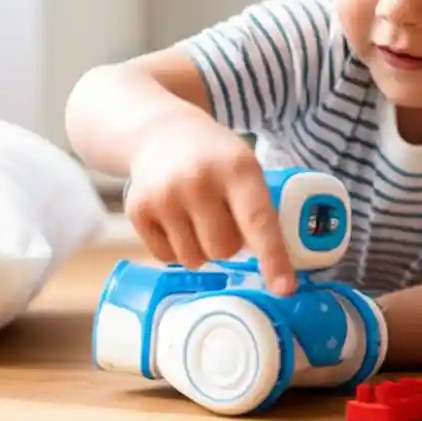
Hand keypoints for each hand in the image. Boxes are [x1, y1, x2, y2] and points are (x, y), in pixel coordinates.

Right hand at [125, 117, 295, 295]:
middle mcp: (198, 181)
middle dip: (227, 243)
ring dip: (200, 247)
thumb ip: (258, 210)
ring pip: (194, 259)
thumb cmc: (214, 158)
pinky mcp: (138, 210)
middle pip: (223, 250)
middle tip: (221, 216)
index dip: (273, 257)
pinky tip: (174, 217)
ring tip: (195, 215)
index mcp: (237, 168)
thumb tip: (271, 267)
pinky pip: (167, 258)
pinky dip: (175, 247)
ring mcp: (164, 196)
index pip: (259, 221)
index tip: (284, 288)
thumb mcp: (244, 167)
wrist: (160, 132)